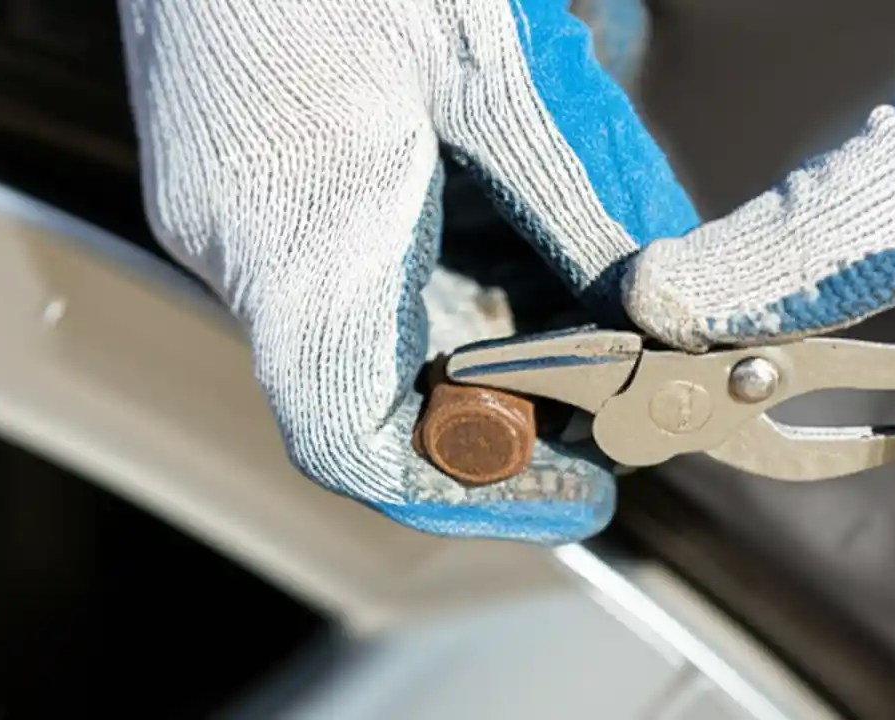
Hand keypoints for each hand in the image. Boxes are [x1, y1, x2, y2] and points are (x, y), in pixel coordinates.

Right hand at [117, 0, 697, 543]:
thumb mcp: (486, 59)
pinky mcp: (255, 187)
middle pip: (384, 392)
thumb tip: (652, 296)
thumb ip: (570, 191)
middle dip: (508, 397)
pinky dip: (451, 271)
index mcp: (297, 229)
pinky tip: (517, 220)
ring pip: (378, 332)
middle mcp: (250, 248)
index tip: (578, 489)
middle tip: (615, 370)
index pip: (353, 439)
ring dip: (490, 325)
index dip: (470, 490)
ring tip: (582, 282)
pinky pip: (356, 273)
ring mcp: (242, 219)